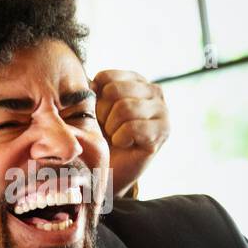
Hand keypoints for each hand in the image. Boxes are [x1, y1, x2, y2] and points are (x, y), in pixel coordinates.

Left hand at [92, 69, 168, 197]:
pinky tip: (124, 144)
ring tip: (114, 136)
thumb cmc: (97, 137)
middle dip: (101, 113)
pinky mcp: (164, 130)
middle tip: (106, 128)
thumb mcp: (89, 109)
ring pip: (124, 108)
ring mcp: (162, 110)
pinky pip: (132, 128)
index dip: (93, 98)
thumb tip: (83, 79)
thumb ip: (89, 91)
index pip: (106, 77)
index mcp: (134, 80)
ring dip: (111, 127)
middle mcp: (153, 91)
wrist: (107, 170)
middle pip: (115, 90)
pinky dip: (120, 139)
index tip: (96, 114)